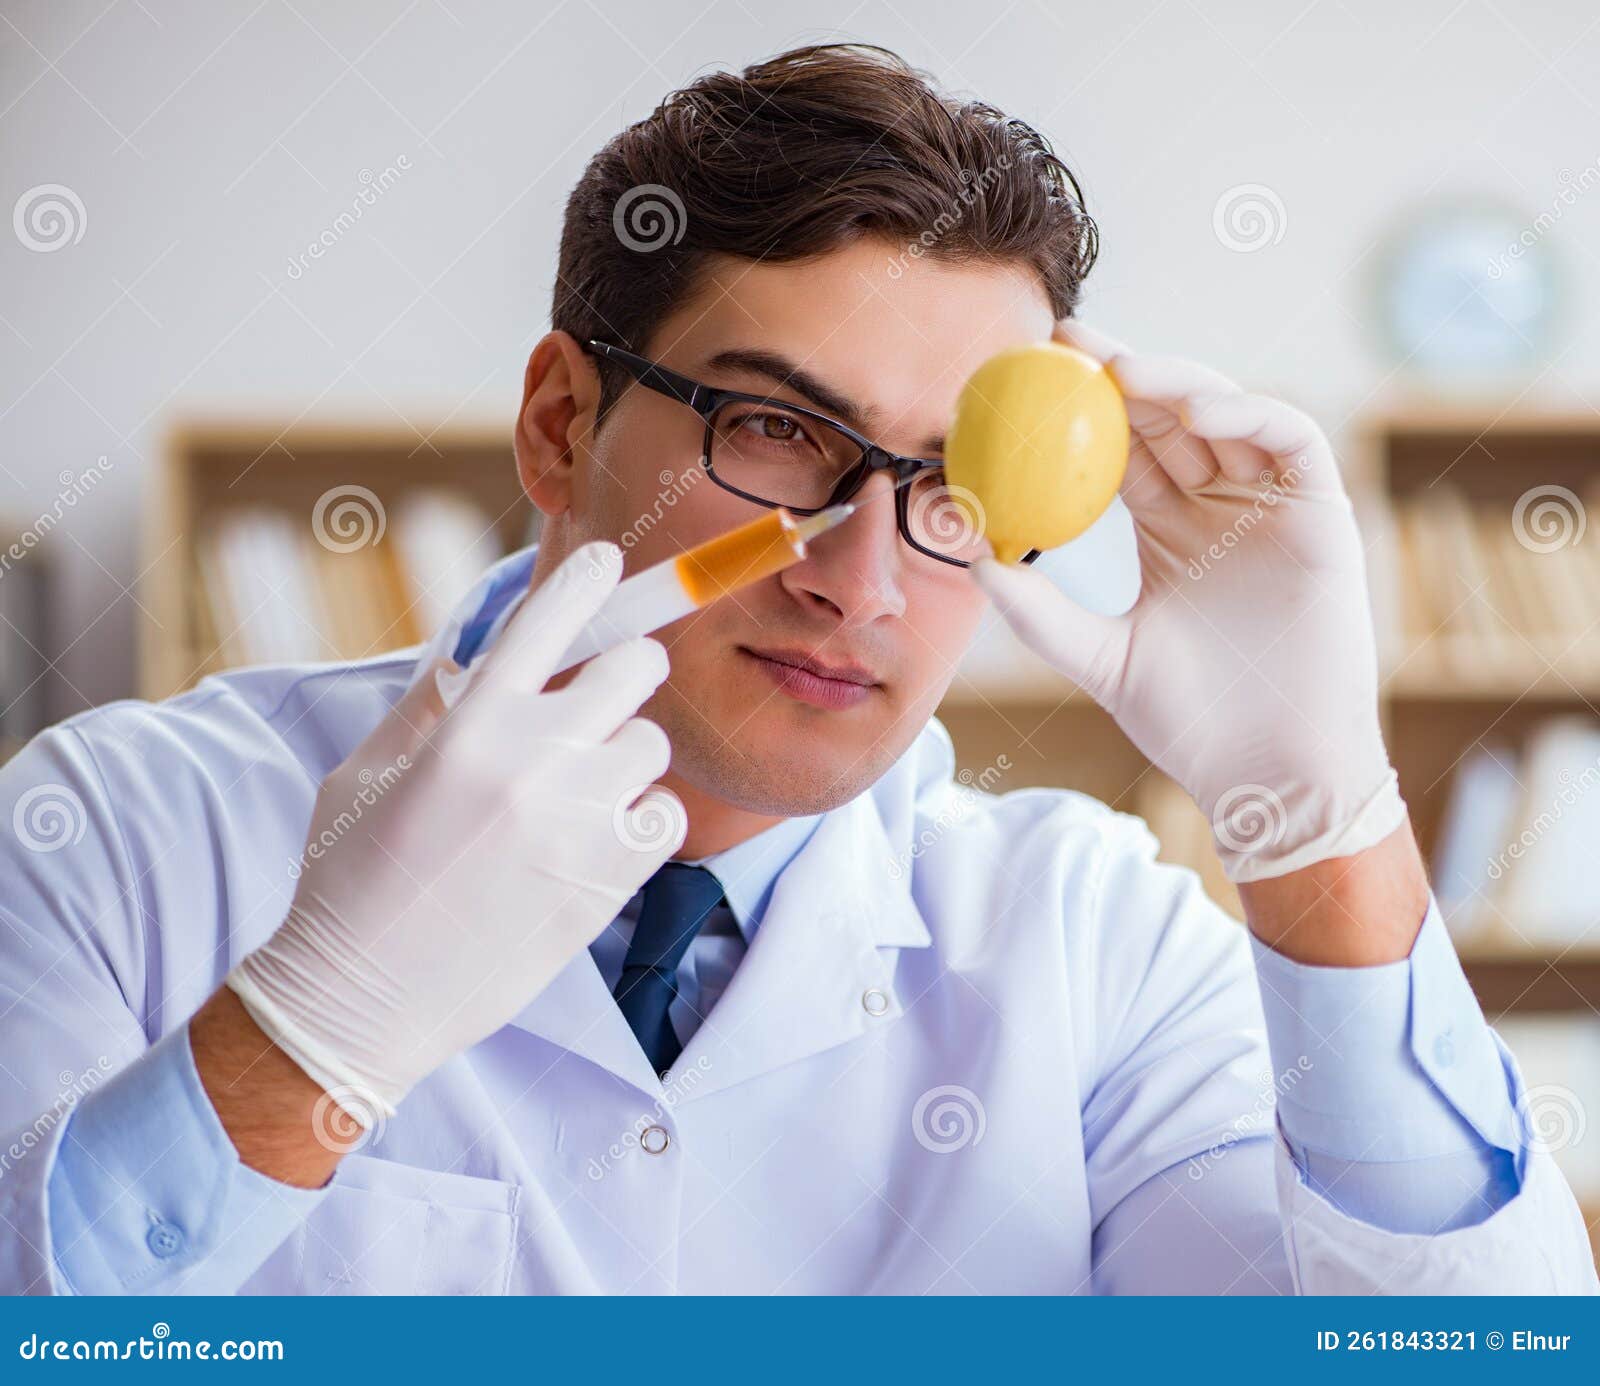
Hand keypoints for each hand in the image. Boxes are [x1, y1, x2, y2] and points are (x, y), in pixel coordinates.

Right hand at [227, 541, 679, 1120]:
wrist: (362, 997)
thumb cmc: (348, 881)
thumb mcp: (364, 774)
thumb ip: (427, 709)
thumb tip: (472, 662)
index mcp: (467, 723)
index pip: (545, 621)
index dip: (586, 581)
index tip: (611, 561)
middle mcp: (533, 758)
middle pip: (635, 667)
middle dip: (627, 671)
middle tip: (608, 693)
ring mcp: (580, 818)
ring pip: (652, 743)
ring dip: (626, 755)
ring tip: (582, 790)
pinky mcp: (610, 877)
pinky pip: (666, 814)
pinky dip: (643, 818)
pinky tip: (601, 837)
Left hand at [972, 321, 1403, 881]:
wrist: (1266, 772)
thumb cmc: (1189, 722)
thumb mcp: (1100, 657)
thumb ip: (1041, 612)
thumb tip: (972, 562)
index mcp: (1171, 531)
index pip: (1124, 451)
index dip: (1081, 411)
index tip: (1026, 378)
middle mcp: (1221, 508)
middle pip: (1171, 419)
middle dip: (1122, 372)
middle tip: (1065, 342)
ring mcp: (1272, 508)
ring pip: (1227, 418)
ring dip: (1179, 385)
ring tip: (1123, 374)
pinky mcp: (1323, 516)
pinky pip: (1292, 441)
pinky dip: (1249, 415)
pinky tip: (1198, 412)